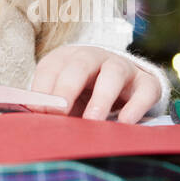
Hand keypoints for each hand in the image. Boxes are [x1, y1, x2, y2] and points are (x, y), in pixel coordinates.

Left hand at [30, 45, 160, 123]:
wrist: (122, 86)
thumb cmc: (82, 96)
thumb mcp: (63, 99)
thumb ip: (49, 108)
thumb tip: (33, 123)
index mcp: (68, 59)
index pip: (52, 67)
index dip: (43, 88)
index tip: (37, 110)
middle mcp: (95, 58)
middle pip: (80, 65)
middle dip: (67, 87)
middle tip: (60, 112)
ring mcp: (122, 68)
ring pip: (114, 73)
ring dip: (101, 97)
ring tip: (93, 121)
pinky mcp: (146, 83)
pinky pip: (145, 90)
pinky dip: (136, 106)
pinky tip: (124, 122)